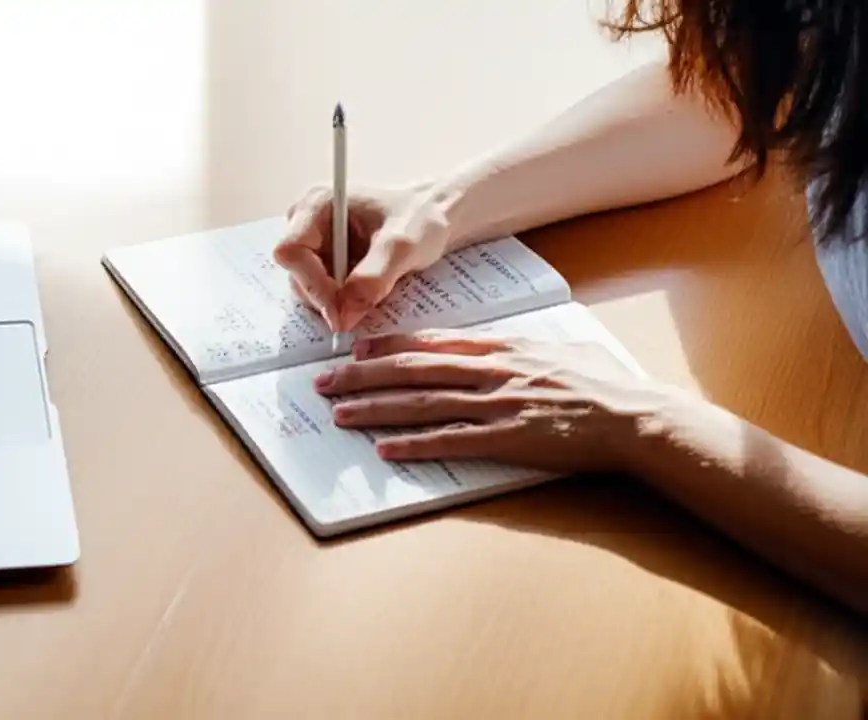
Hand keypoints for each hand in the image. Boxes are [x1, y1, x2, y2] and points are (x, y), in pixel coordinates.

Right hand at [273, 184, 455, 331]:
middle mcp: (307, 224)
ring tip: (371, 295)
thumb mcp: (402, 246)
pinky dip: (342, 304)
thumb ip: (373, 278)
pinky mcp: (324, 266)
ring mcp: (314, 247)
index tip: (340, 310)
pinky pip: (322, 296)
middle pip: (296, 275)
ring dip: (336, 303)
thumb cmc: (419, 219)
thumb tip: (342, 316)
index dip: (312, 284)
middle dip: (326, 298)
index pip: (291, 251)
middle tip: (360, 309)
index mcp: (317, 204)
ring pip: (308, 290)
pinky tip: (366, 298)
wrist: (432, 223)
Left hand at [313, 329, 674, 472]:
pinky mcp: (507, 439)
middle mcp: (492, 371)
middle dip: (363, 375)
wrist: (633, 415)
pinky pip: (451, 442)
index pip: (432, 342)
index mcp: (502, 347)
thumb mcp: (557, 348)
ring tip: (340, 413)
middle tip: (325, 381)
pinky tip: (385, 448)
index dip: (388, 344)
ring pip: (423, 404)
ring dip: (376, 408)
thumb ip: (518, 347)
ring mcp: (497, 404)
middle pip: (413, 370)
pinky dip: (415, 444)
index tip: (356, 347)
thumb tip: (493, 345)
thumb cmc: (602, 383)